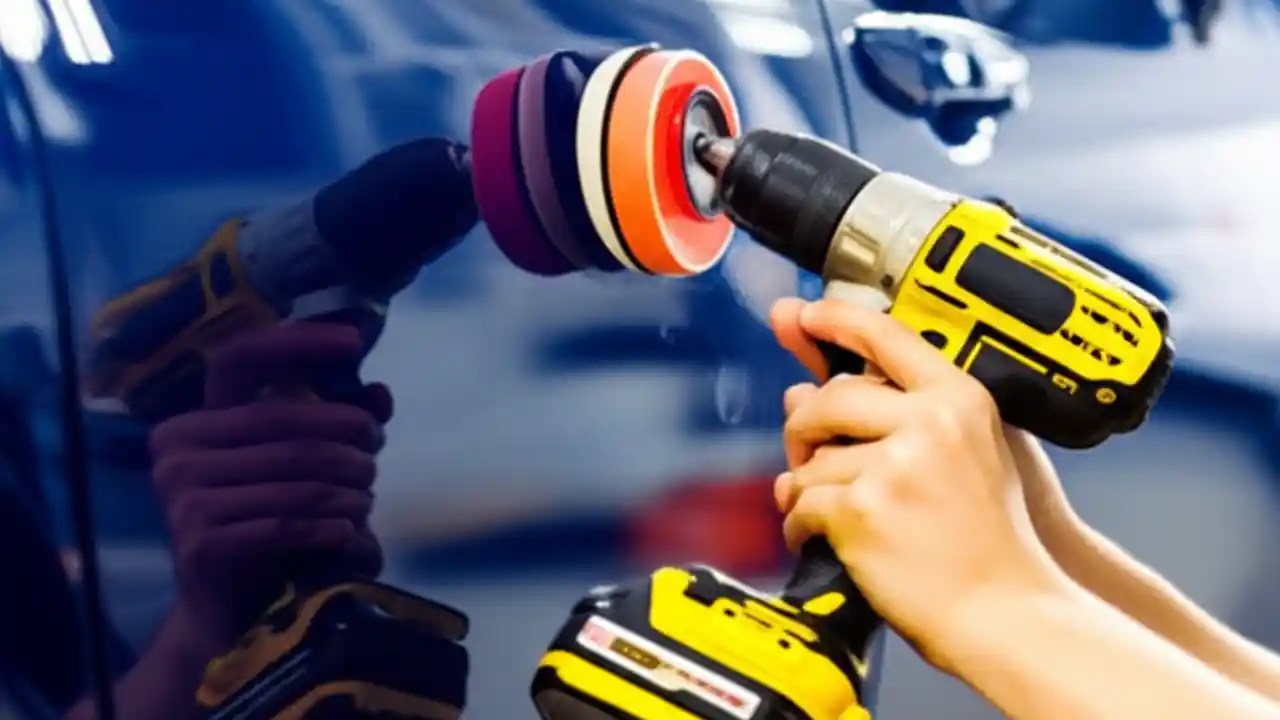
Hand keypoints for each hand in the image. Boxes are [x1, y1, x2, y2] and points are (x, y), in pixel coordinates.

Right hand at [148, 323, 391, 654]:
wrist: (232, 612)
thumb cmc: (271, 527)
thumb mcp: (305, 470)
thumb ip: (338, 427)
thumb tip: (379, 392)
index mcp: (198, 421)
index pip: (242, 359)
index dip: (298, 343)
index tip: (353, 341)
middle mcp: (177, 448)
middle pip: (288, 423)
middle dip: (347, 439)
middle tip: (374, 461)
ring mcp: (181, 495)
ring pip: (296, 476)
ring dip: (347, 490)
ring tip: (364, 502)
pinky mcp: (198, 541)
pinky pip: (284, 523)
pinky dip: (328, 527)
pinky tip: (348, 534)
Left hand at [768, 298, 1066, 668]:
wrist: (1005, 609)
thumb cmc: (986, 537)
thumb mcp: (961, 454)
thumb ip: (890, 411)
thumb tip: (802, 384)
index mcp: (959, 399)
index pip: (885, 335)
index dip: (835, 318)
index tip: (801, 315)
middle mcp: (929, 423)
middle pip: (829, 397)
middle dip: (806, 430)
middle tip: (808, 457)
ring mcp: (895, 466)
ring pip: (810, 459)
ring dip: (805, 489)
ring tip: (827, 512)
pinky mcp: (863, 509)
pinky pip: (802, 503)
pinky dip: (801, 525)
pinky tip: (820, 539)